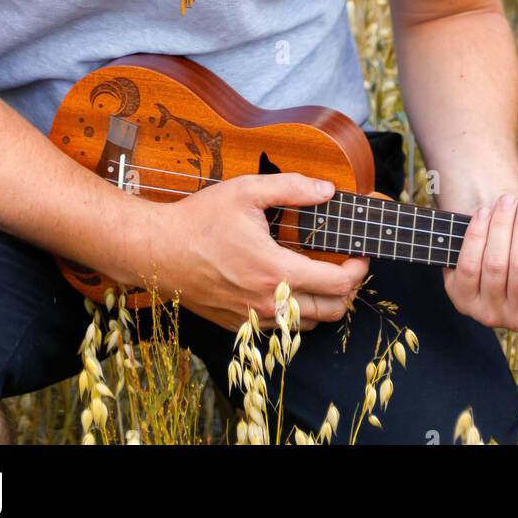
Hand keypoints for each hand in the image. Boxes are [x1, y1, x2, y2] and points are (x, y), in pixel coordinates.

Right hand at [141, 173, 369, 333]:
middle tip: (344, 264)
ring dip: (323, 303)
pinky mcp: (241, 326)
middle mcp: (270, 303)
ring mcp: (255, 319)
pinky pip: (283, 329)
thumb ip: (293, 187)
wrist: (157, 251)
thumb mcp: (247, 191)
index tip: (359, 253)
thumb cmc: (200, 220)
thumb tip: (328, 190)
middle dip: (348, 289)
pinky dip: (297, 312)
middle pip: (333, 312)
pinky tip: (288, 286)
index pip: (339, 284)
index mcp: (277, 271)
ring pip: (310, 324)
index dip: (359, 269)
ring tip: (319, 274)